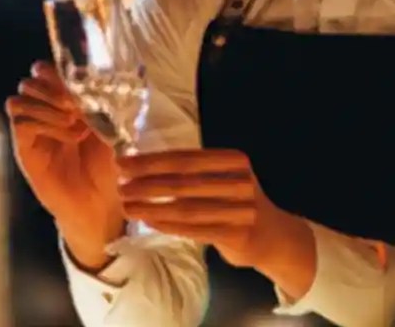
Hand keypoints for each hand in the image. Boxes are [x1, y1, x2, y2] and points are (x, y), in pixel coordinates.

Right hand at [6, 62, 123, 269]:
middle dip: (51, 86)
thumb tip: (96, 80)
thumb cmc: (109, 168)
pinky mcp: (25, 150)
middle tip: (75, 104)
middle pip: (30, 80)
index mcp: (63, 102)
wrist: (101, 206)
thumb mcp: (111, 129)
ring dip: (46, 105)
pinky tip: (70, 135)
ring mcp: (32, 131)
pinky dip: (46, 124)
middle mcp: (44, 113)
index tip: (80, 82)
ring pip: (19, 99)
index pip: (47, 71)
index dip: (58, 71)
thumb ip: (99, 103)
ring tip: (74, 121)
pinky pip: (22, 123)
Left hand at [118, 149, 317, 295]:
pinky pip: (195, 229)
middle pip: (184, 181)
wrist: (275, 236)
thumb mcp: (225, 177)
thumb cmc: (238, 202)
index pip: (185, 158)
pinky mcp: (238, 235)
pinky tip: (148, 221)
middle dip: (147, 183)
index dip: (151, 161)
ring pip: (186, 207)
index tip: (123, 163)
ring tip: (127, 205)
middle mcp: (240, 182)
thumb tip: (144, 163)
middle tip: (119, 184)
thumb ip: (195, 170)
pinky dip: (168, 225)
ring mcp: (242, 209)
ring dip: (152, 206)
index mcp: (234, 160)